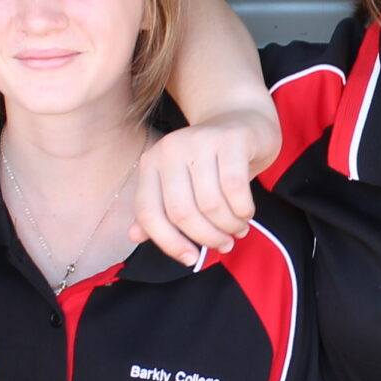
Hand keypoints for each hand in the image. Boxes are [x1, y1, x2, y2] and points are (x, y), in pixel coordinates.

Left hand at [132, 111, 270, 266]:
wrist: (242, 122)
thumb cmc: (210, 163)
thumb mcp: (180, 185)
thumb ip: (158, 210)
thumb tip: (134, 236)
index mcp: (150, 163)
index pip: (149, 213)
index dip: (168, 242)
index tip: (190, 258)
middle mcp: (170, 149)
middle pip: (181, 212)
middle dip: (206, 237)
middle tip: (224, 244)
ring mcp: (199, 141)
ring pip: (210, 204)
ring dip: (228, 226)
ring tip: (238, 229)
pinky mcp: (230, 140)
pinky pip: (235, 188)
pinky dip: (242, 210)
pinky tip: (247, 214)